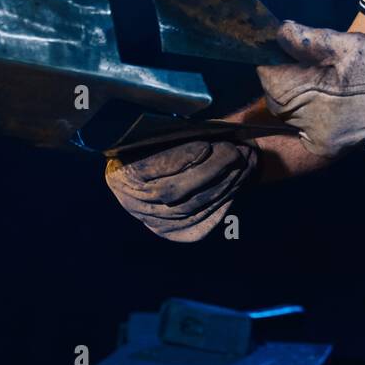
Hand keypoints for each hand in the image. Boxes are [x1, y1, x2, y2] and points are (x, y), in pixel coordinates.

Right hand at [104, 140, 256, 241]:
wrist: (163, 172)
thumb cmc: (163, 144)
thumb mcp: (161, 134)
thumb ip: (174, 134)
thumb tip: (203, 131)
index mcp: (121, 175)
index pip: (148, 170)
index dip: (179, 158)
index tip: (205, 145)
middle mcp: (134, 204)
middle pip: (176, 190)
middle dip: (210, 168)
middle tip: (233, 149)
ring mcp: (157, 223)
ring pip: (196, 205)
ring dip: (225, 181)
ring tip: (243, 158)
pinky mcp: (182, 232)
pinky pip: (208, 218)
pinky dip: (228, 196)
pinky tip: (240, 176)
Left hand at [256, 21, 364, 166]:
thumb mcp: (348, 45)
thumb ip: (310, 39)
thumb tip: (280, 32)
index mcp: (309, 89)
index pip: (268, 78)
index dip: (275, 65)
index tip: (290, 57)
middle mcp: (306, 118)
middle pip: (275, 99)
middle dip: (285, 84)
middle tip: (310, 72)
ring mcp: (315, 136)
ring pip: (288, 115)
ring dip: (296, 101)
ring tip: (323, 89)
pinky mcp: (323, 148)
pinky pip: (302, 130)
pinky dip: (308, 118)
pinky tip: (330, 108)